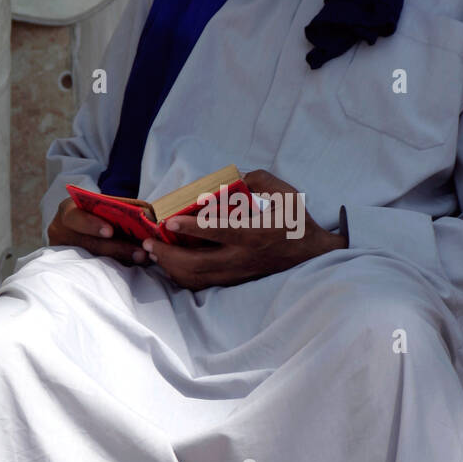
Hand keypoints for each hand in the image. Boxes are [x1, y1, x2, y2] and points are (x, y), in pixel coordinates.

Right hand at [47, 197, 150, 266]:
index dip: (91, 225)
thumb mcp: (102, 203)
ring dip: (121, 260)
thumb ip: (118, 208)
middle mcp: (62, 233)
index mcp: (67, 211)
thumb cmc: (97, 211)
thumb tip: (145, 218)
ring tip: (142, 259)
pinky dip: (118, 267)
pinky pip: (97, 269)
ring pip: (94, 260)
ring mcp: (67, 252)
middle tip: (139, 253)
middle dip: (117, 249)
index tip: (110, 231)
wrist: (87, 222)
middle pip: (88, 244)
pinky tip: (135, 265)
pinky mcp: (74, 266)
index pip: (74, 218)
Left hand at [141, 168, 346, 290]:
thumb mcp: (286, 194)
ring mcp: (238, 273)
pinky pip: (203, 283)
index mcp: (256, 235)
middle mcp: (244, 258)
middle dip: (169, 255)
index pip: (220, 232)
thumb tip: (232, 178)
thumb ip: (259, 180)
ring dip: (172, 267)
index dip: (193, 227)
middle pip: (198, 264)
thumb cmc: (298, 222)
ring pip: (197, 278)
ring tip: (154, 254)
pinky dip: (183, 276)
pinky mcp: (235, 280)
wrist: (313, 255)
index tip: (170, 221)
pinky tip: (171, 265)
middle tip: (149, 243)